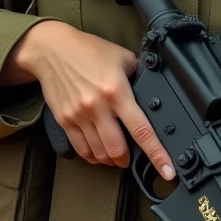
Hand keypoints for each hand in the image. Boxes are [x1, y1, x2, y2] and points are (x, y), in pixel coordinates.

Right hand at [5, 20, 174, 178]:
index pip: (142, 130)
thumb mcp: (123, 57)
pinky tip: (98, 152)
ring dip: (111, 160)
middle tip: (133, 158)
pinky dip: (93, 156)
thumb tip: (153, 93)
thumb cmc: (88, 51)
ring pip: (99, 154)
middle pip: (117, 150)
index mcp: (117, 91)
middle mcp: (98, 107)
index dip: (157, 154)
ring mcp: (79, 116)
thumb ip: (138, 77)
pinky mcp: (64, 121)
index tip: (168, 170)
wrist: (52, 50)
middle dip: (129, 160)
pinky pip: (81, 150)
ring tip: (116, 155)